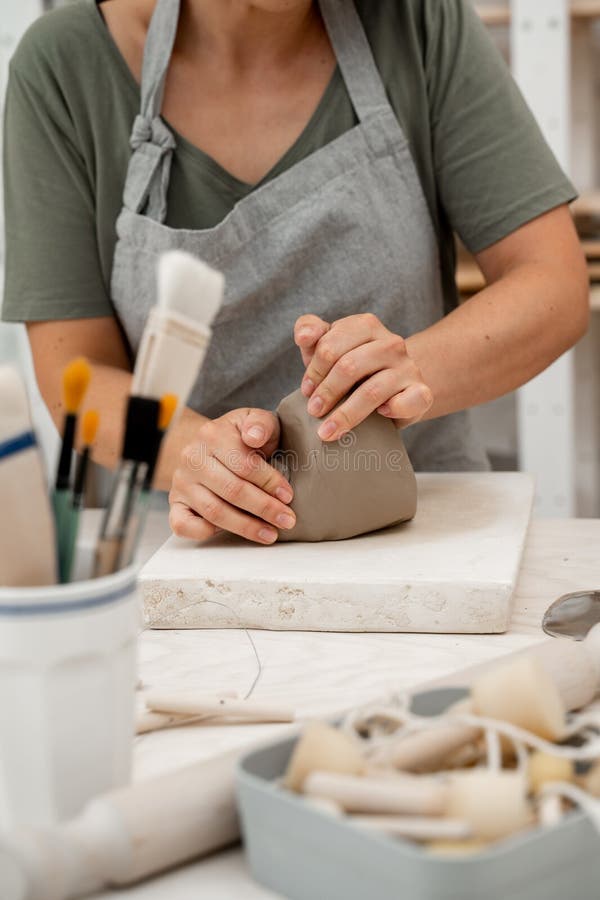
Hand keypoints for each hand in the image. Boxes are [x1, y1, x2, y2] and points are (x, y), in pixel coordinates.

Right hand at [169, 408, 294, 543]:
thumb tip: (254, 436)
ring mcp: (181, 483)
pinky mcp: (175, 503)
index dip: (269, 482)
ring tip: (270, 533)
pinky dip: (205, 532)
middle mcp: (192, 459)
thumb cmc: (238, 437)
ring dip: (245, 526)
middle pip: (231, 490)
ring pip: (213, 512)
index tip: (288, 496)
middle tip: (287, 519)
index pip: (244, 464)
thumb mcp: (255, 421)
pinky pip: (182, 525)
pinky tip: (230, 532)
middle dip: (264, 508)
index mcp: (212, 435)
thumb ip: (261, 424)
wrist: (205, 447)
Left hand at [294, 313, 432, 439]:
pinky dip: (394, 409)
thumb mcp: (328, 347)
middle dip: (327, 392)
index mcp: (366, 326)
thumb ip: (310, 332)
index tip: (306, 391)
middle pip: (349, 366)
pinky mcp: (421, 392)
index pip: (331, 345)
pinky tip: (381, 415)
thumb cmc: (352, 368)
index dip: (314, 371)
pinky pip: (410, 401)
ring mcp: (409, 367)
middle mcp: (391, 343)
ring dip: (346, 414)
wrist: (392, 387)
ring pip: (372, 390)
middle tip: (313, 412)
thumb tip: (303, 336)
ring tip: (327, 431)